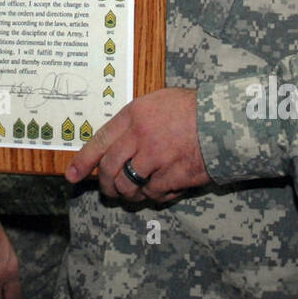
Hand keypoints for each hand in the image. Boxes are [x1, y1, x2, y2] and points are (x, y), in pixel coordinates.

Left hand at [64, 87, 208, 202]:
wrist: (224, 119)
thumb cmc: (190, 109)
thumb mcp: (156, 102)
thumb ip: (133, 121)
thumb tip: (114, 145)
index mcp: (134, 115)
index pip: (100, 141)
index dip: (84, 161)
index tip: (73, 176)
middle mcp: (141, 136)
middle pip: (111, 169)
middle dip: (106, 185)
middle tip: (109, 191)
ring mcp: (158, 158)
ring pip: (129, 186)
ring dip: (128, 194)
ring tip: (132, 194)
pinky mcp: (175, 175)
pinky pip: (154, 194)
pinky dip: (154, 196)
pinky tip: (160, 189)